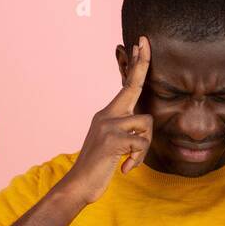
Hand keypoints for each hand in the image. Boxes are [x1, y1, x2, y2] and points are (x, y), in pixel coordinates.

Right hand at [59, 35, 153, 204]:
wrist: (78, 185)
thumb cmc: (99, 167)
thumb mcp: (114, 145)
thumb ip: (126, 131)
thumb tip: (142, 126)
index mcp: (108, 115)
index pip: (126, 85)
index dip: (134, 66)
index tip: (140, 44)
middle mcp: (106, 115)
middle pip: (132, 86)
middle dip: (141, 64)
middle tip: (144, 40)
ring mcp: (107, 125)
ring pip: (146, 125)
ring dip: (145, 148)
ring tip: (130, 161)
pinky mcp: (111, 139)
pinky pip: (141, 144)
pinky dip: (137, 160)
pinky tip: (125, 169)